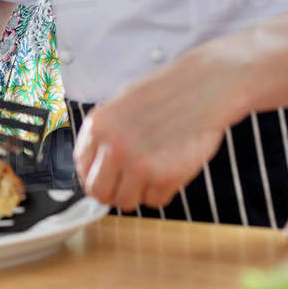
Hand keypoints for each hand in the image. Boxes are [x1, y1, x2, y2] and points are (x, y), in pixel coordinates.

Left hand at [74, 56, 232, 210]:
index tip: (105, 178)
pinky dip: (163, 191)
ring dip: (139, 192)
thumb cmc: (166, 93)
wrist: (204, 86)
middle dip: (113, 192)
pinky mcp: (166, 176)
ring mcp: (139, 163)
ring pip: (126, 202)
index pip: (82, 167)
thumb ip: (106, 135)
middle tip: (128, 184)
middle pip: (100, 193)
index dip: (94, 176)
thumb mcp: (122, 104)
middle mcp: (114, 146)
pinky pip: (156, 201)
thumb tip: (95, 169)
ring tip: (154, 170)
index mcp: (98, 125)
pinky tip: (171, 167)